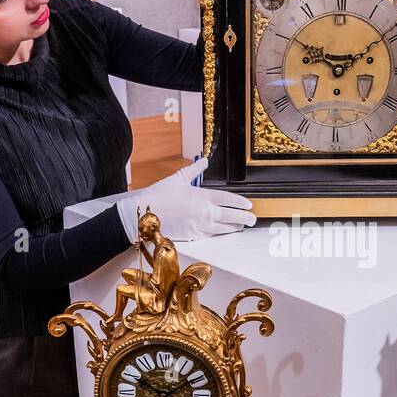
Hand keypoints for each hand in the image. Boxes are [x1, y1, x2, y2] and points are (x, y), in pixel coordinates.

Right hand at [116, 157, 255, 242]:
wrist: (143, 215)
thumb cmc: (158, 195)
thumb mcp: (177, 178)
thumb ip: (194, 170)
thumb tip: (204, 161)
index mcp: (202, 196)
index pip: (228, 199)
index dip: (240, 202)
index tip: (249, 204)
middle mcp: (204, 212)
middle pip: (231, 216)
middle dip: (244, 218)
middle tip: (253, 219)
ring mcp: (199, 225)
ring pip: (223, 228)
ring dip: (234, 227)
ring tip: (242, 226)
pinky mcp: (192, 236)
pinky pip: (211, 235)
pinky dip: (219, 233)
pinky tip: (223, 232)